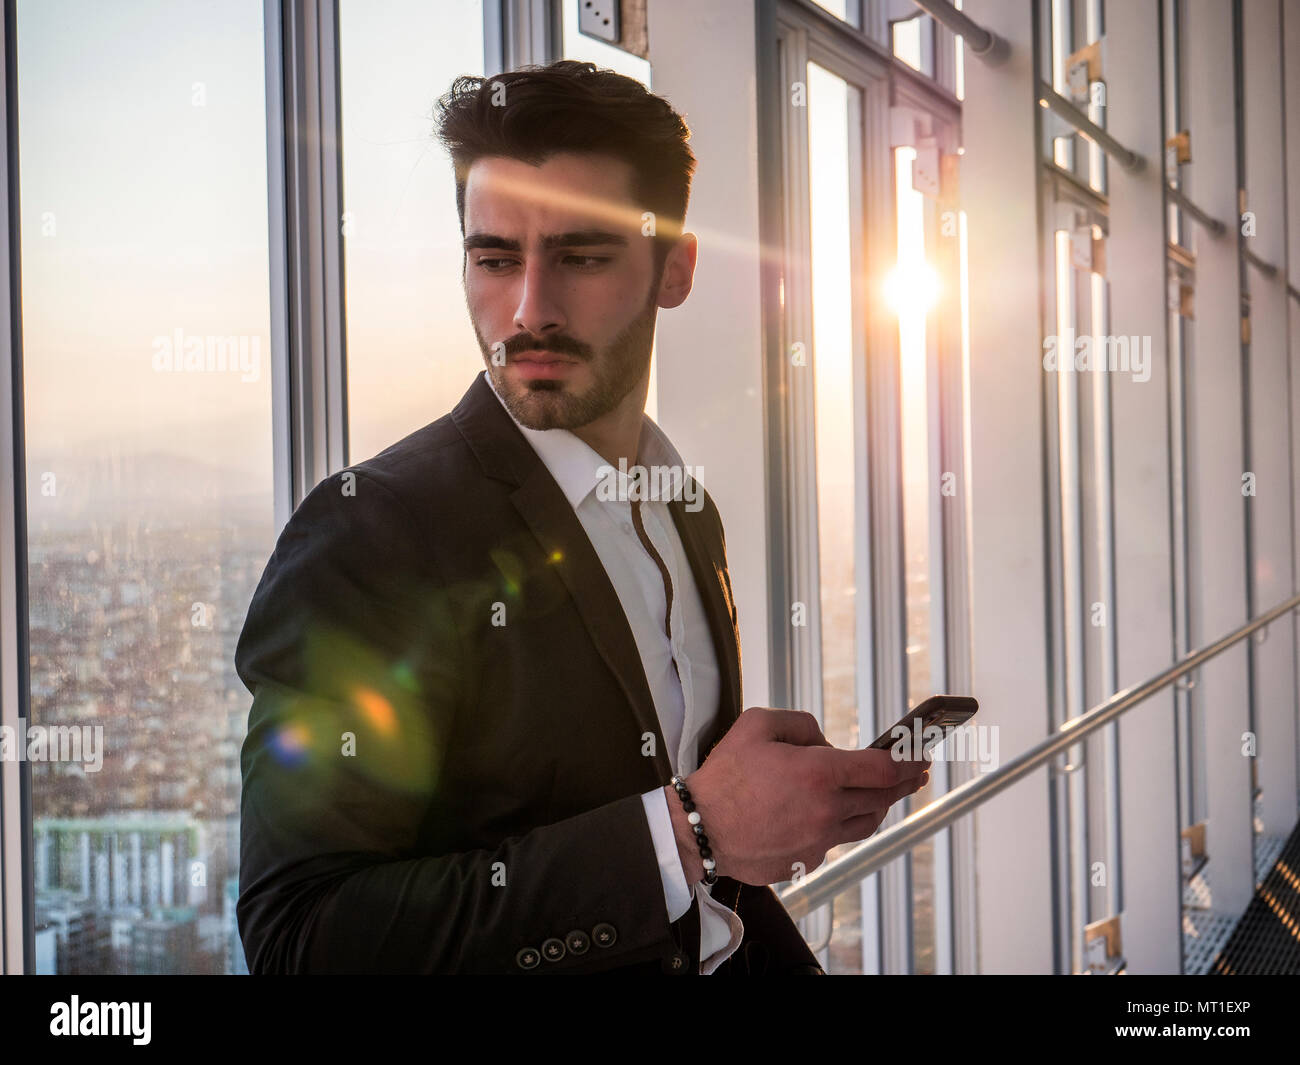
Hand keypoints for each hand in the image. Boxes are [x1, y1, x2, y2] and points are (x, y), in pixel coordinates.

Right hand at [667, 707, 928, 886]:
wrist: (698, 829)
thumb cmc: (724, 776)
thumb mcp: (758, 724)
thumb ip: (802, 724)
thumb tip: (825, 742)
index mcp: (819, 773)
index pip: (882, 768)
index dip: (908, 760)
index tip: (921, 755)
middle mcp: (826, 810)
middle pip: (882, 798)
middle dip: (905, 782)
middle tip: (916, 773)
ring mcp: (819, 840)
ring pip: (865, 824)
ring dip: (879, 806)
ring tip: (883, 794)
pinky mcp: (807, 861)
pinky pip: (834, 840)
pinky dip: (837, 824)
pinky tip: (828, 814)